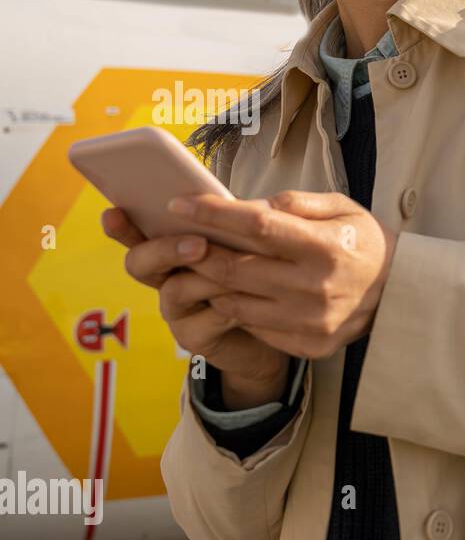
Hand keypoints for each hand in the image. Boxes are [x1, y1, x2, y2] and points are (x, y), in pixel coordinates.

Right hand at [101, 207, 290, 401]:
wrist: (277, 325)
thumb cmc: (260, 275)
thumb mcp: (249, 241)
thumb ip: (235, 222)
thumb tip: (237, 203)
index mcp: (173, 245)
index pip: (139, 229)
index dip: (122, 224)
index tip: (113, 213)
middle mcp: (166, 276)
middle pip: (140, 262)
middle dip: (164, 250)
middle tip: (199, 245)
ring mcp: (176, 309)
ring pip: (174, 290)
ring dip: (208, 280)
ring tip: (241, 274)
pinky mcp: (192, 336)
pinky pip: (202, 322)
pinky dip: (226, 311)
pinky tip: (249, 305)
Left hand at [162, 190, 398, 360]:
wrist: (400, 292)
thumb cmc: (362, 242)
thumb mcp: (339, 207)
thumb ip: (291, 204)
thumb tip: (242, 208)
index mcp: (324, 247)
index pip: (256, 227)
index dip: (212, 215)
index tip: (179, 204)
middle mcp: (316, 288)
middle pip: (235, 270)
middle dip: (200, 254)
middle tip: (184, 241)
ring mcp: (311, 322)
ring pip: (237, 304)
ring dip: (214, 285)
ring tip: (208, 268)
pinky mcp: (309, 344)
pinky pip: (255, 327)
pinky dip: (240, 309)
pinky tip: (241, 294)